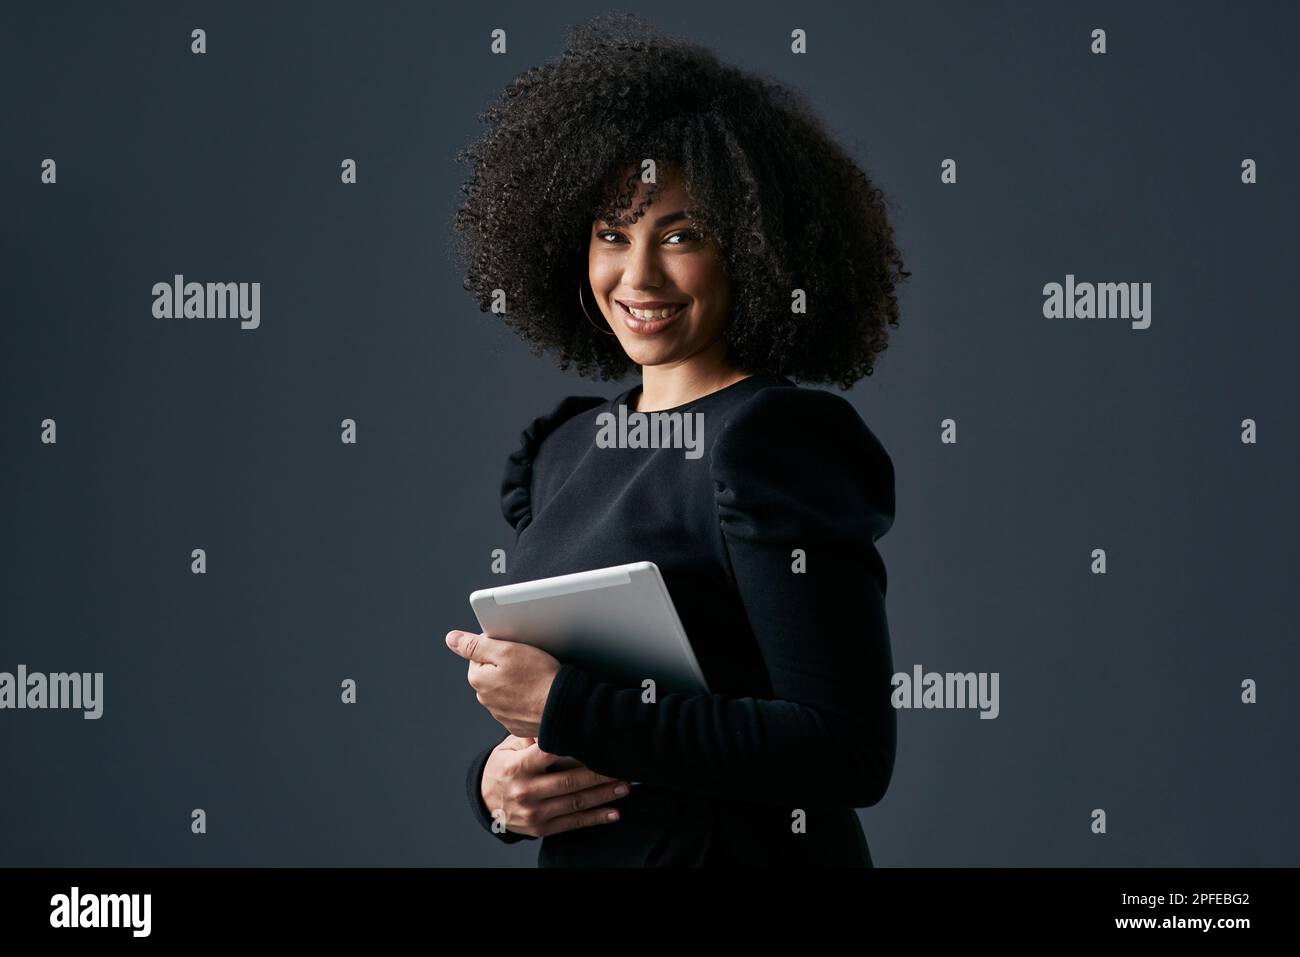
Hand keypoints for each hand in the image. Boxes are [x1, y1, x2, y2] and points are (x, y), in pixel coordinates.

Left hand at [445, 629, 559, 738]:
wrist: (563, 708)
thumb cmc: (539, 678)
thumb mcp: (506, 651)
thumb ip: (474, 645)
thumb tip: (451, 639)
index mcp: (478, 679)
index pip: (479, 654)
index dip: (498, 646)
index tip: (514, 648)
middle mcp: (485, 699)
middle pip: (491, 671)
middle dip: (506, 665)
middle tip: (527, 662)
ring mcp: (500, 713)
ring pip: (504, 688)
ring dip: (515, 682)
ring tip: (534, 678)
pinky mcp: (516, 722)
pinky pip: (516, 704)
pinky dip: (524, 697)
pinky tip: (537, 692)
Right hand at [481, 735, 628, 837]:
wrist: (485, 802)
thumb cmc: (504, 767)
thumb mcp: (507, 747)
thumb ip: (529, 735)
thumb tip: (552, 718)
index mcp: (517, 766)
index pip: (549, 753)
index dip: (575, 747)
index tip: (598, 740)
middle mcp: (525, 791)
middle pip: (569, 781)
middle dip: (599, 774)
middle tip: (622, 765)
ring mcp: (533, 812)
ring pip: (575, 803)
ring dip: (603, 795)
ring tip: (624, 786)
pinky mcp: (541, 828)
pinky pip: (573, 823)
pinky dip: (596, 818)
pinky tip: (614, 812)